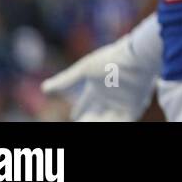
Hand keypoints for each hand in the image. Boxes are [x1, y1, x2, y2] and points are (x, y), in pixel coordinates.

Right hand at [42, 15, 161, 121]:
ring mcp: (123, 101)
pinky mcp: (135, 106)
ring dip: (98, 123)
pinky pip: (123, 121)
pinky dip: (113, 124)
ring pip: (108, 119)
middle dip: (88, 120)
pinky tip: (105, 126)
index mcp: (99, 84)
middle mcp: (110, 94)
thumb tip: (43, 88)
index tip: (73, 116)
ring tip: (88, 125)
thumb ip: (65, 80)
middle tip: (80, 123)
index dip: (79, 109)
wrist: (138, 56)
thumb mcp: (84, 69)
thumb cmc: (111, 59)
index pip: (85, 101)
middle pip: (96, 113)